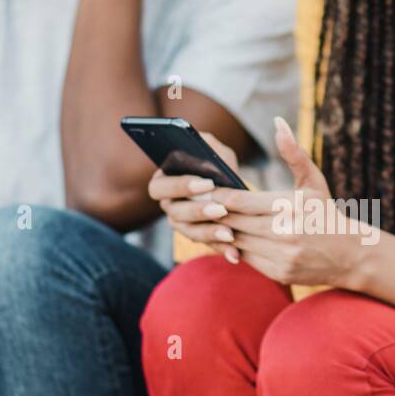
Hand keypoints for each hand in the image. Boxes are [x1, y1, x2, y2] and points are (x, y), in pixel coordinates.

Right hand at [148, 133, 243, 262]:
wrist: (234, 189)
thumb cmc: (220, 167)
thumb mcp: (216, 152)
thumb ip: (207, 144)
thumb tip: (202, 141)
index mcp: (164, 182)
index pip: (159, 187)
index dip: (181, 186)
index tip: (206, 183)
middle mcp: (169, 206)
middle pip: (175, 213)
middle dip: (198, 211)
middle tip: (221, 209)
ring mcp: (182, 225)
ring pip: (190, 232)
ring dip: (209, 233)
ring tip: (229, 233)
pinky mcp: (200, 239)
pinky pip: (208, 246)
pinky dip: (222, 250)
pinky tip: (235, 254)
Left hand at [206, 117, 367, 285]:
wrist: (349, 255)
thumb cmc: (325, 212)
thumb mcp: (313, 180)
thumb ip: (293, 152)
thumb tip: (278, 121)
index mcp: (291, 206)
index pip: (242, 201)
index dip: (218, 195)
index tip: (202, 188)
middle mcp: (285, 232)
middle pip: (234, 221)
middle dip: (212, 211)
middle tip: (190, 203)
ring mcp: (281, 255)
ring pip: (236, 240)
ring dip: (218, 231)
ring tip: (201, 219)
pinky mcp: (278, 272)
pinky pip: (245, 258)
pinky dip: (233, 247)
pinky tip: (222, 237)